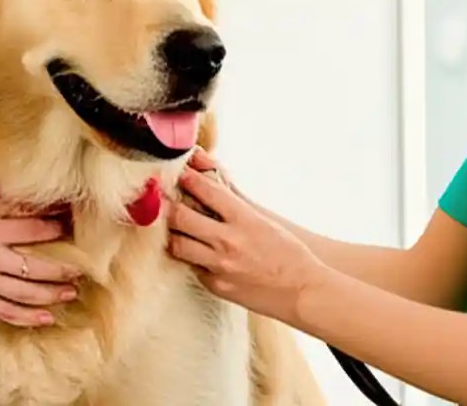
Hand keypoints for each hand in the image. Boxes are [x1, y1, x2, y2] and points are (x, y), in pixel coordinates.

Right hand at [0, 198, 80, 326]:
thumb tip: (29, 207)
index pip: (31, 232)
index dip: (53, 230)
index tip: (67, 229)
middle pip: (35, 268)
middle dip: (62, 270)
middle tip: (82, 271)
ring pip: (24, 294)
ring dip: (51, 295)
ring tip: (71, 293)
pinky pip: (4, 312)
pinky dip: (26, 317)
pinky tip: (45, 318)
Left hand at [166, 166, 327, 325]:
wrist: (302, 292)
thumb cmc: (288, 253)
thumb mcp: (264, 221)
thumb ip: (235, 202)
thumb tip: (212, 178)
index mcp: (245, 220)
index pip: (206, 190)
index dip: (188, 179)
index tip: (180, 174)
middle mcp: (229, 242)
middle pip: (181, 217)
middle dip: (169, 207)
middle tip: (164, 201)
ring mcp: (220, 266)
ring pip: (178, 245)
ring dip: (174, 234)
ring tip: (174, 228)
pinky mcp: (215, 285)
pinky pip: (192, 266)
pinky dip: (191, 257)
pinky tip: (195, 252)